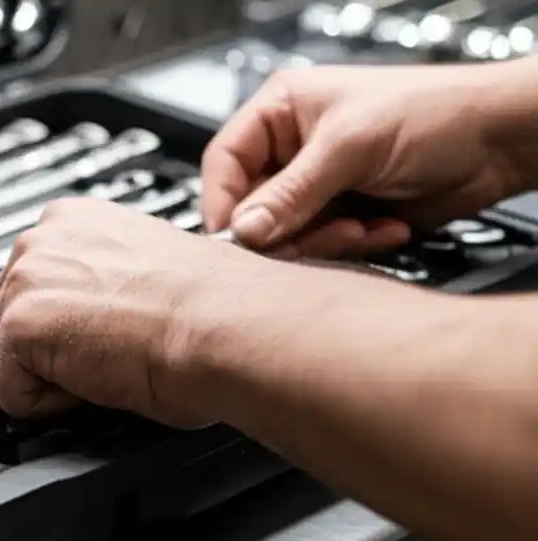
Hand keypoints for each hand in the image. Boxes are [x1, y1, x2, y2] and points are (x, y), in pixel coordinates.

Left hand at [0, 197, 263, 426]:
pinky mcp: (18, 325)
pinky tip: (95, 382)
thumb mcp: (141, 269)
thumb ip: (96, 280)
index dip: (59, 325)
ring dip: (43, 376)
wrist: (229, 326)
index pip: (27, 285)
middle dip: (40, 351)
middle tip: (100, 357)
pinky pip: (10, 392)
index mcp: (72, 220)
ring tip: (102, 368)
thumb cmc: (214, 308)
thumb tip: (84, 315)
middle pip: (1, 317)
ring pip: (0, 356)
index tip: (96, 333)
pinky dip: (47, 405)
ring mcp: (24, 280)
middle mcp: (40, 240)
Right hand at [202, 61, 535, 258]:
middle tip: (312, 235)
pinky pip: (323, 246)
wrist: (499, 141)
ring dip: (324, 240)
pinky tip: (383, 227)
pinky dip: (352, 245)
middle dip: (284, 229)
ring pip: (287, 234)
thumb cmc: (435, 111)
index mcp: (282, 112)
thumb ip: (291, 192)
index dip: (224, 202)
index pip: (225, 162)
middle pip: (253, 207)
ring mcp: (319, 184)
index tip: (235, 237)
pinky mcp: (344, 214)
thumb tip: (244, 228)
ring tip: (359, 227)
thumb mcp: (350, 146)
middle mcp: (294, 149)